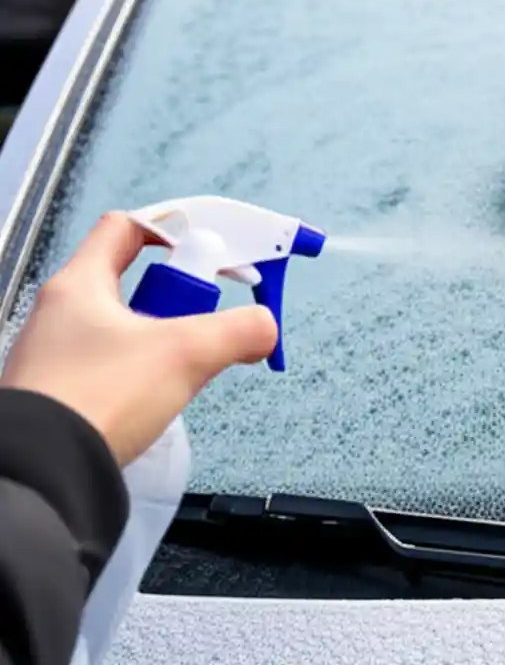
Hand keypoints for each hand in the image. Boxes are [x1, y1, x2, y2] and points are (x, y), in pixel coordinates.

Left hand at [0, 212, 277, 464]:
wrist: (43, 472)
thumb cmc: (93, 400)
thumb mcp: (185, 354)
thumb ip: (237, 332)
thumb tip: (264, 328)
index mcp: (80, 284)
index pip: (126, 229)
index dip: (171, 231)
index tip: (207, 252)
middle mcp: (61, 314)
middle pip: (133, 283)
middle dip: (179, 301)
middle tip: (203, 323)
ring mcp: (58, 356)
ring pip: (127, 330)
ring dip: (163, 344)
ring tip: (183, 372)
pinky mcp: (62, 395)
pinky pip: (113, 370)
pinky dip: (143, 378)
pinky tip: (157, 402)